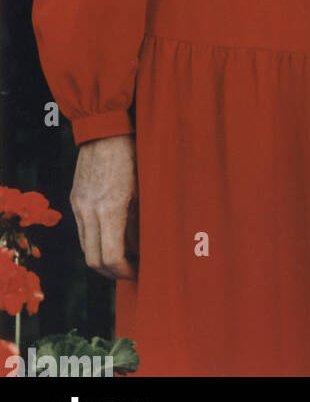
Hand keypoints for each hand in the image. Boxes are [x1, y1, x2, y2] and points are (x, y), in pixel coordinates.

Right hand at [70, 135, 138, 278]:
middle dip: (112, 272)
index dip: (124, 272)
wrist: (105, 129)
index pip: (111, 257)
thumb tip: (140, 249)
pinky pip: (81, 230)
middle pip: (93, 260)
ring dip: (102, 258)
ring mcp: (78, 205)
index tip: (138, 272)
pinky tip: (112, 235)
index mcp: (110, 208)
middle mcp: (89, 211)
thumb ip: (139, 221)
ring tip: (125, 255)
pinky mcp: (74, 199)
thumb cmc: (133, 155)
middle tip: (131, 271)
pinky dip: (95, 241)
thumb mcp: (143, 189)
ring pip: (85, 247)